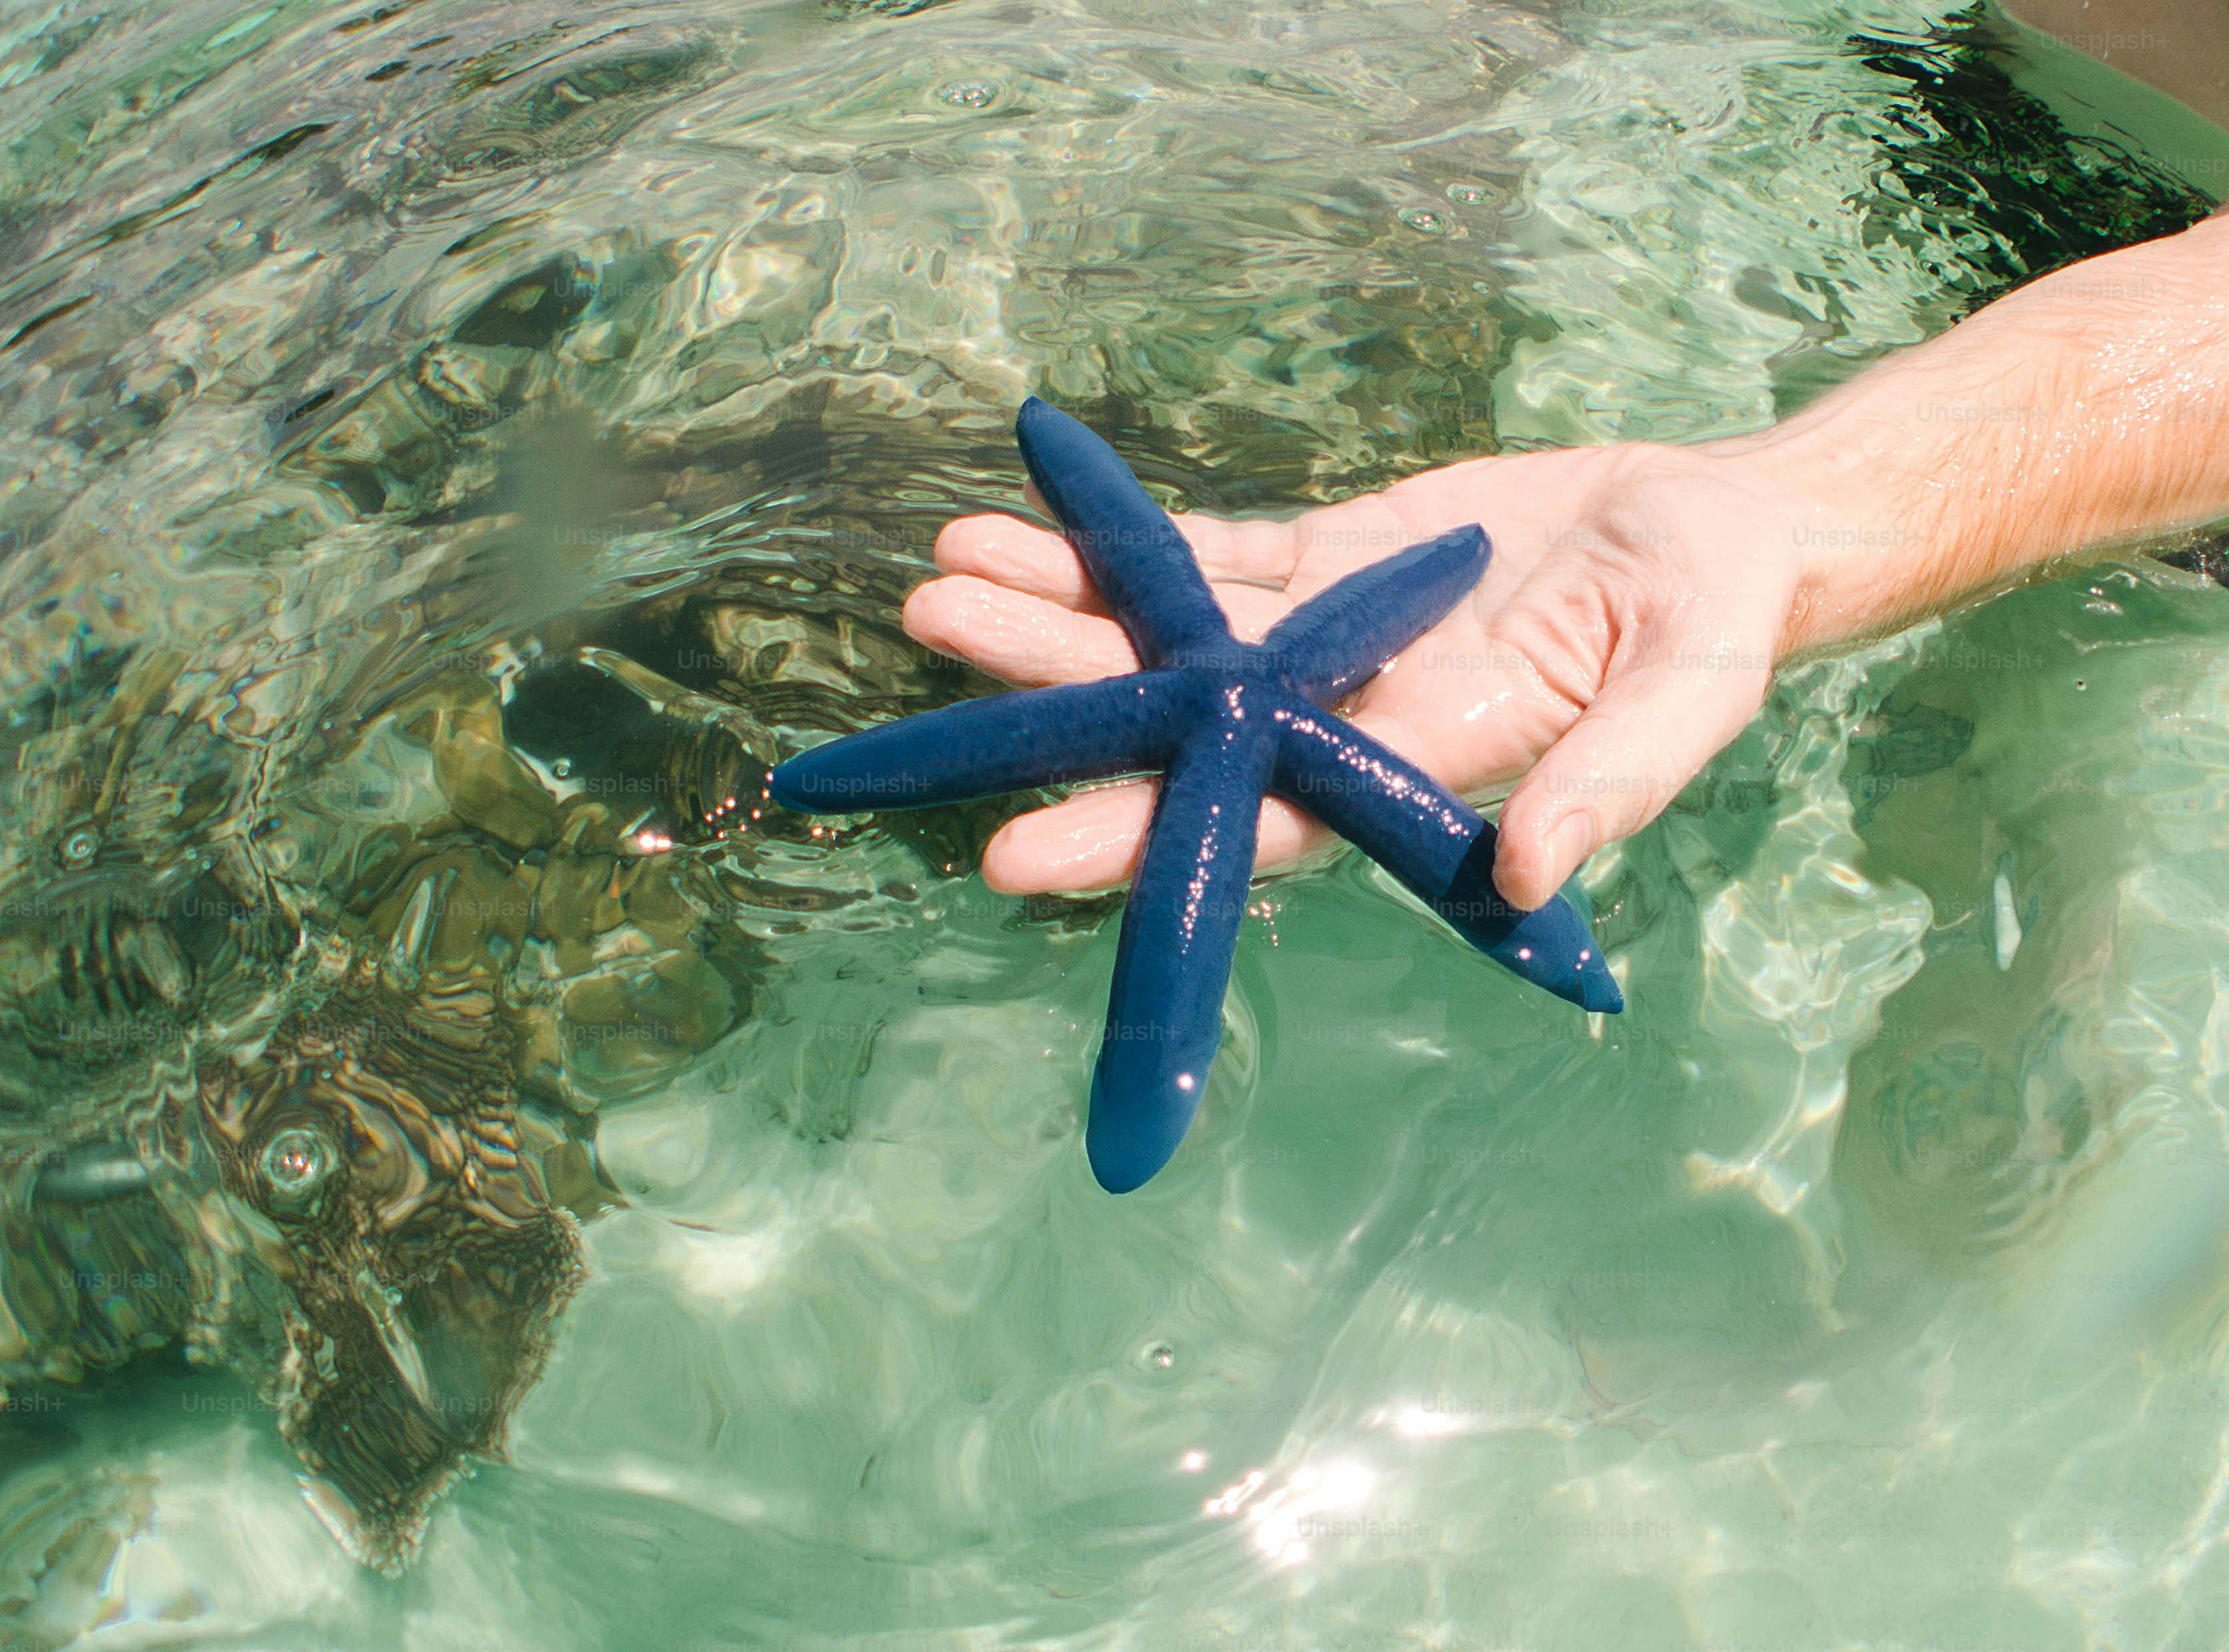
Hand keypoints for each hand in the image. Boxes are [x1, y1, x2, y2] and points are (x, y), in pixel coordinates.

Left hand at [905, 438, 1838, 911]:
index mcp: (1420, 767)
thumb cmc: (1718, 623)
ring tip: (935, 578)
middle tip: (929, 653)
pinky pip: (1209, 554)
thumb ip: (1615, 782)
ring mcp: (1328, 637)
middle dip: (1051, 701)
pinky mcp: (1331, 558)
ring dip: (1055, 611)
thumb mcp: (1692, 695)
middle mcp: (1347, 716)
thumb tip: (1522, 876)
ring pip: (1169, 633)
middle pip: (1175, 726)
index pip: (1256, 823)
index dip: (1140, 840)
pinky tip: (1031, 516)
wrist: (1714, 532)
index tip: (1014, 855)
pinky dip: (1125, 541)